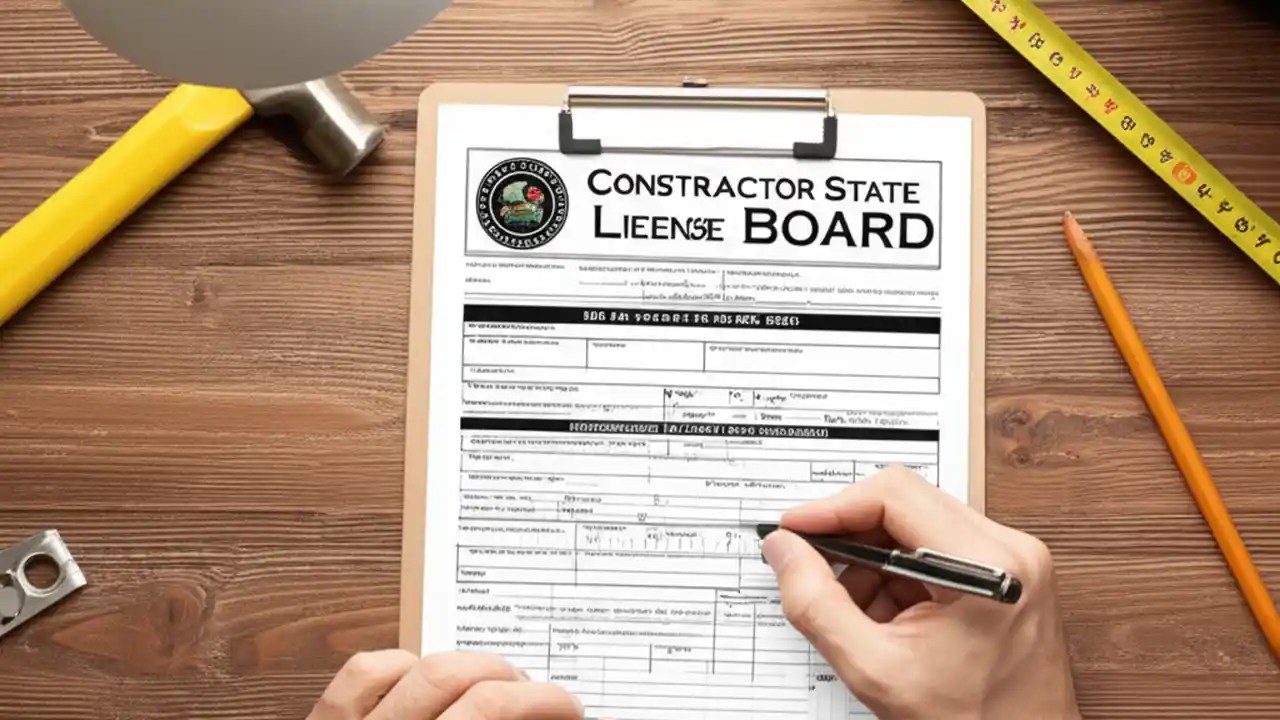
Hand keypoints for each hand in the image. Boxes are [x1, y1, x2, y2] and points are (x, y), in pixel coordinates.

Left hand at [307, 650, 583, 719]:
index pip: (492, 715)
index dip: (545, 704)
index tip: (572, 710)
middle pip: (471, 691)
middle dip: (521, 686)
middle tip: (544, 700)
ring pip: (425, 670)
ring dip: (475, 667)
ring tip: (498, 681)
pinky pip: (366, 672)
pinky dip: (402, 663)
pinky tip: (426, 678)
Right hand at [762, 466, 1079, 719]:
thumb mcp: (876, 669)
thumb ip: (817, 604)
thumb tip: (784, 550)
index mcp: (989, 564)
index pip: (895, 495)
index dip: (834, 507)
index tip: (795, 528)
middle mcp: (1010, 550)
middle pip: (905, 504)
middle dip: (851, 539)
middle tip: (811, 567)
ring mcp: (1012, 560)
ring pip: (915, 527)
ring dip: (872, 563)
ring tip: (858, 616)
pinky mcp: (1004, 574)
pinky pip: (933, 551)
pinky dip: (897, 578)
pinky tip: (886, 621)